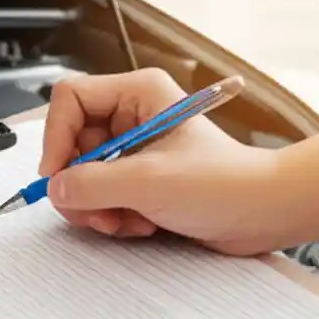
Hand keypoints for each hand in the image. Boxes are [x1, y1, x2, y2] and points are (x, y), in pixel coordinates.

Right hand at [40, 68, 290, 255]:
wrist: (263, 213)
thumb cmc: (225, 184)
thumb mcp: (150, 181)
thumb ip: (94, 183)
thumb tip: (55, 187)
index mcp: (138, 94)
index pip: (71, 99)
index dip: (56, 138)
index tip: (57, 176)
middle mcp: (133, 116)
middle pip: (70, 143)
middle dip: (79, 184)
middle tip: (94, 211)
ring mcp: (134, 150)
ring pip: (82, 175)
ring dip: (97, 206)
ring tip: (126, 220)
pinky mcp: (138, 180)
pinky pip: (101, 196)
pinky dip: (112, 216)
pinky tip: (140, 224)